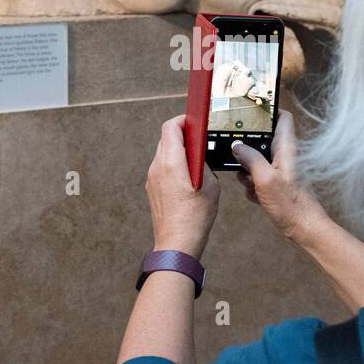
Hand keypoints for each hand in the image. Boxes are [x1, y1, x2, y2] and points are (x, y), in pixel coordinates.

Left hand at [145, 115, 219, 259]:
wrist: (177, 243)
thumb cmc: (194, 218)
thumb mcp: (211, 186)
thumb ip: (206, 166)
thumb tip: (202, 158)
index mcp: (172, 162)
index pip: (171, 127)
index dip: (184, 121)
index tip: (195, 122)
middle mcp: (157, 167)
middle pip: (166, 139)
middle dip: (183, 136)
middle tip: (199, 141)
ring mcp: (152, 178)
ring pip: (163, 153)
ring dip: (178, 151)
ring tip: (196, 162)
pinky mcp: (152, 189)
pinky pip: (162, 168)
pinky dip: (173, 166)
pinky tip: (188, 178)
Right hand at [230, 110, 328, 243]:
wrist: (304, 228)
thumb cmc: (291, 205)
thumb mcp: (265, 179)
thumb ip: (250, 158)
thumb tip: (236, 146)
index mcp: (287, 147)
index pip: (282, 117)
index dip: (267, 111)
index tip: (248, 113)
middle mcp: (285, 155)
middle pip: (263, 139)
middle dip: (247, 148)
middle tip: (239, 158)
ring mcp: (281, 169)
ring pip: (257, 159)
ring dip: (247, 170)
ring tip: (250, 184)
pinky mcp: (277, 183)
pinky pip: (258, 176)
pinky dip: (253, 184)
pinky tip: (256, 196)